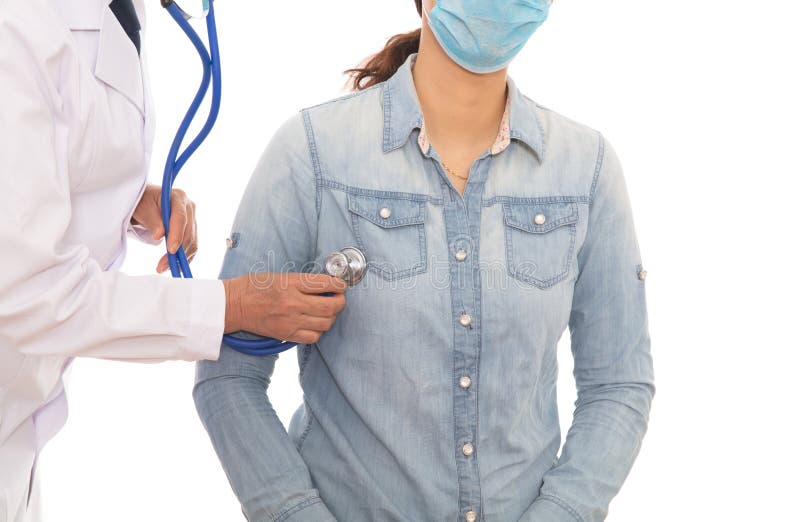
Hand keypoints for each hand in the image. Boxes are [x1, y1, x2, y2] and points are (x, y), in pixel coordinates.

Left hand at [131, 184, 197, 272]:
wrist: (146, 202)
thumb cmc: (143, 201)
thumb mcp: (143, 208)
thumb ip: (152, 220)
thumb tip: (160, 235)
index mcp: (179, 197)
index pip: (181, 218)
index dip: (177, 235)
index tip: (170, 250)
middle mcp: (189, 208)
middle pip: (189, 233)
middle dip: (178, 252)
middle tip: (162, 266)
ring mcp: (192, 219)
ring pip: (192, 242)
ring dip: (181, 258)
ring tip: (164, 268)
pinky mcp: (191, 230)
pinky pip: (191, 246)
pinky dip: (184, 258)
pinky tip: (174, 265)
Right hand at [223, 273, 347, 343]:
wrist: (233, 304)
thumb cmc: (255, 286)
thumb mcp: (281, 276)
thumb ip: (304, 281)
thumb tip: (327, 285)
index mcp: (291, 284)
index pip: (326, 284)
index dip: (339, 285)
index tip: (341, 285)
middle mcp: (293, 303)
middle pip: (330, 307)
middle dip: (340, 302)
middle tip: (338, 298)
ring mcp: (290, 321)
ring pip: (325, 323)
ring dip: (331, 317)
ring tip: (326, 311)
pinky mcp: (286, 334)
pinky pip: (313, 337)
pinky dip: (318, 331)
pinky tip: (314, 323)